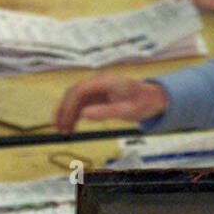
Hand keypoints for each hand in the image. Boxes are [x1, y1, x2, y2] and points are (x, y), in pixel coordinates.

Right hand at [53, 75, 167, 133]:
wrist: (154, 98)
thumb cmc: (144, 103)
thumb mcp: (128, 111)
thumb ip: (105, 112)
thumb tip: (83, 115)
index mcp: (105, 82)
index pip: (79, 90)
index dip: (69, 106)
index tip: (64, 123)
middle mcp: (99, 82)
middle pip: (74, 93)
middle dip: (63, 110)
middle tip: (58, 129)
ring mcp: (98, 88)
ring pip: (76, 98)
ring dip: (67, 113)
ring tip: (63, 131)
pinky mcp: (99, 96)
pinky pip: (82, 104)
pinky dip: (75, 114)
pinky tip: (71, 126)